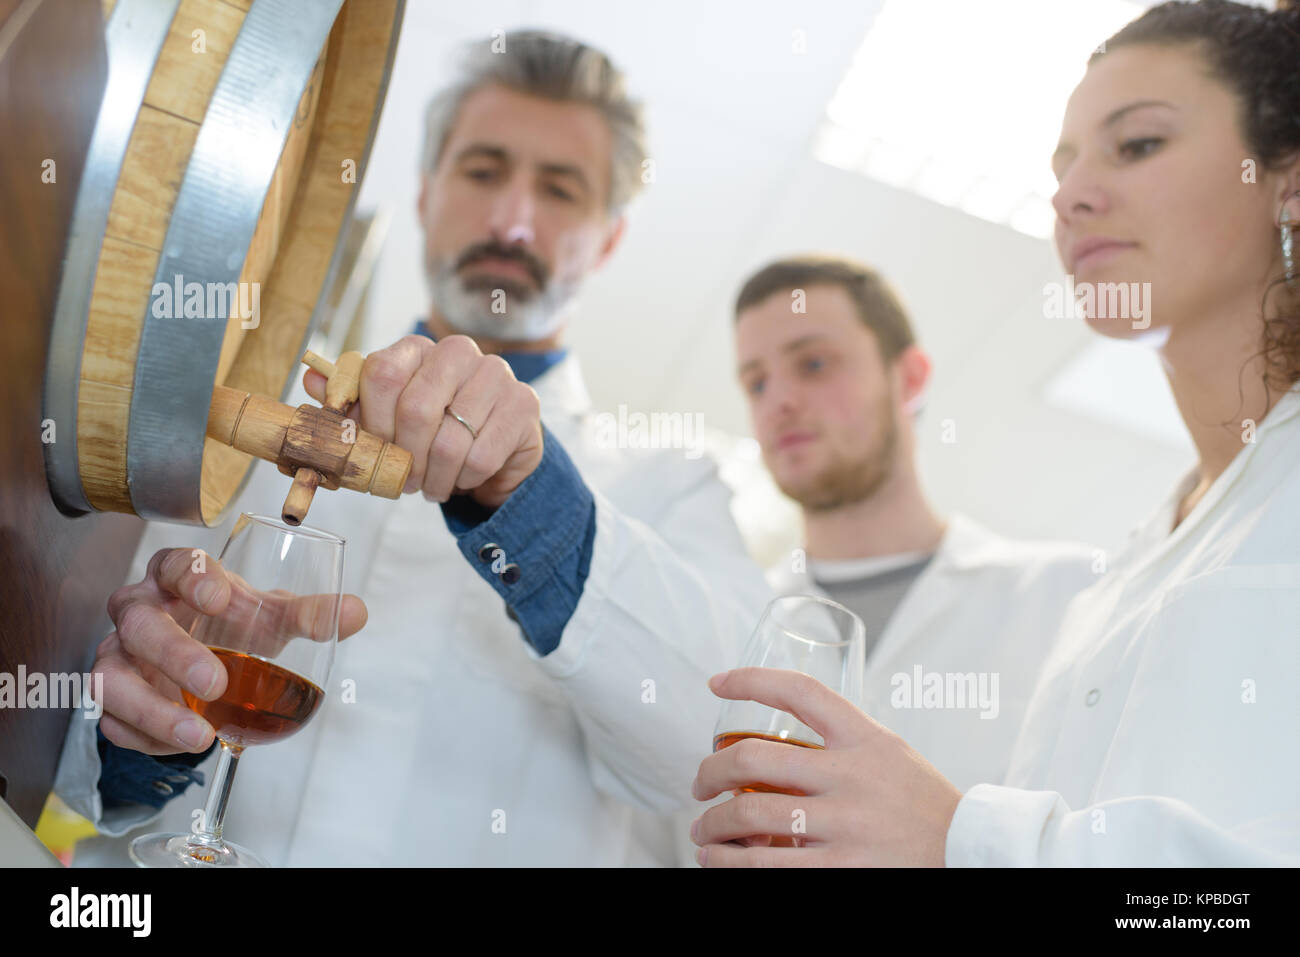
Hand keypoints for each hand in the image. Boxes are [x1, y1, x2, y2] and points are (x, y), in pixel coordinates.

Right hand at [95, 547, 367, 755]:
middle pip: (140, 623)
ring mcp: (119, 654)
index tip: (220, 597)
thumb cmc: (233, 624)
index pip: (175, 564)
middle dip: (175, 654)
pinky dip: (145, 736)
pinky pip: (113, 719)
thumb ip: (309, 614)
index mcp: (178, 579)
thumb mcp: (271, 617)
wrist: (207, 658)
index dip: (192, 578)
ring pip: (111, 677)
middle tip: (216, 683)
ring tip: (198, 733)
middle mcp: (140, 611)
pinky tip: (182, 744)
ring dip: (151, 709)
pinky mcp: (113, 695)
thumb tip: (355, 612)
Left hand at [303, 334, 543, 507]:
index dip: (373, 421)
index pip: (381, 373)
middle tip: (406, 480)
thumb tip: (311, 379)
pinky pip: (482, 455)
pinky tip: (464, 478)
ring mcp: (496, 374)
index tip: (375, 450)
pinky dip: (466, 478)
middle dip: (406, 457)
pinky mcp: (523, 403)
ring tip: (434, 485)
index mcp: (418, 348)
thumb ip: (352, 400)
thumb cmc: (435, 433)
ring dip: (436, 476)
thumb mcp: (387, 419)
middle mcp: (459, 351)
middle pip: (416, 408)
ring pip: (450, 439)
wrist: (495, 452)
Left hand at [691, 668, 962, 866]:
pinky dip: (731, 864)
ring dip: (711, 825)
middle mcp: (852, 776)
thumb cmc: (922, 803)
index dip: (750, 680)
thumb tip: (775, 745)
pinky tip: (719, 862)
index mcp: (864, 738)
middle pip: (753, 758)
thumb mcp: (889, 752)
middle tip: (700, 784)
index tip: (717, 682)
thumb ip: (841, 742)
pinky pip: (768, 865)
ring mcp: (846, 824)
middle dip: (709, 771)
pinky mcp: (842, 869)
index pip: (799, 691)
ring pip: (749, 815)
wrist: (969, 851)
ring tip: (702, 832)